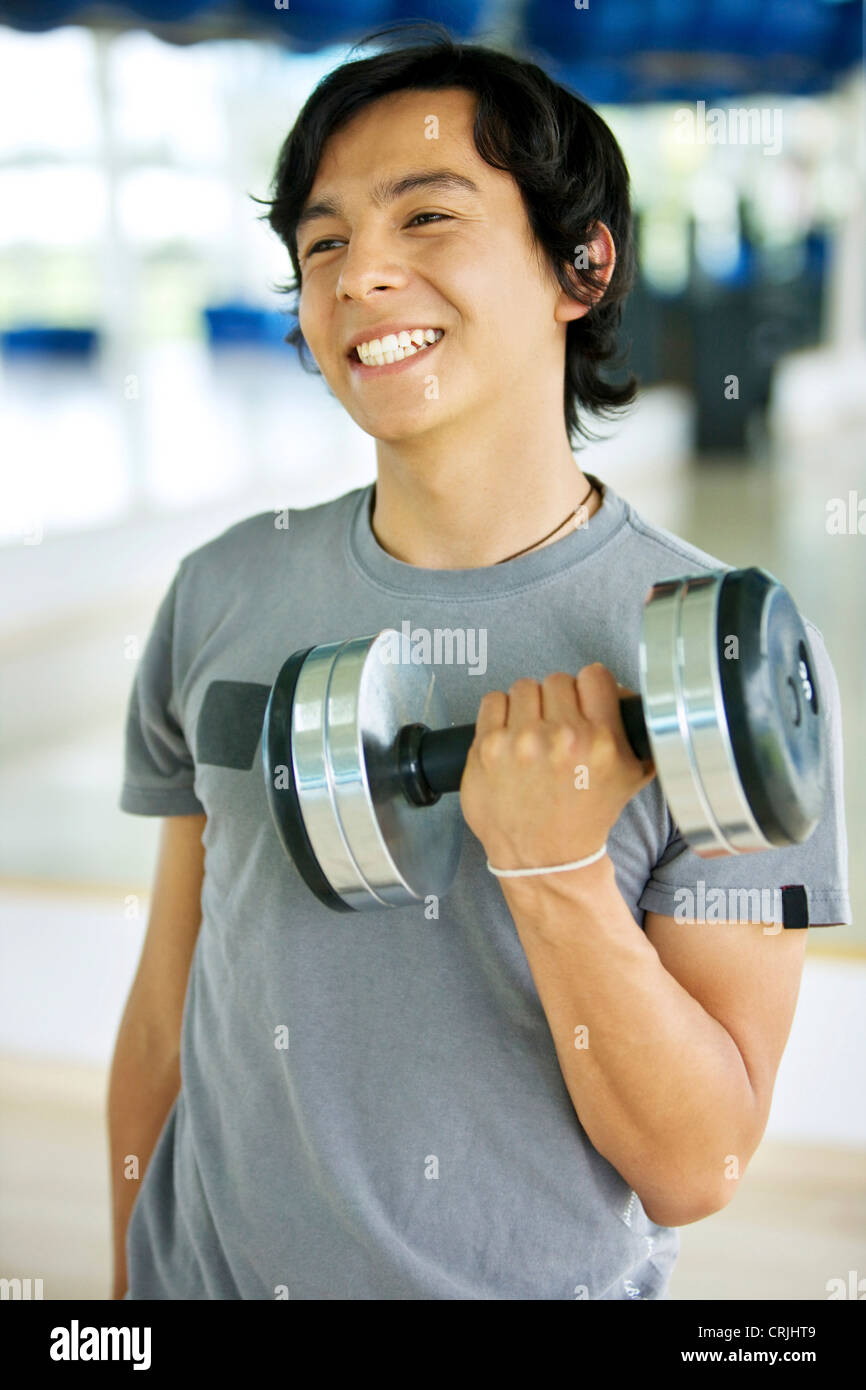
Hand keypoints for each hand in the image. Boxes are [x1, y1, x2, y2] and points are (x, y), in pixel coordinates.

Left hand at [459, 664, 654, 872]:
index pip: (594, 676)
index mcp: (601, 741)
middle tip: (555, 727)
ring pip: (524, 687)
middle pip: (557, 680)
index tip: (582, 702)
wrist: (545, 857)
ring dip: (527, 707)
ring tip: (530, 734)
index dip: (588, 688)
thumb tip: (618, 690)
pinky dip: (498, 714)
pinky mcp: (487, 748)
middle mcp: (562, 738)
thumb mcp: (630, 776)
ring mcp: (521, 742)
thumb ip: (634, 729)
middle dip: (556, 702)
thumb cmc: (584, 816)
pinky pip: (492, 701)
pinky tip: (508, 737)